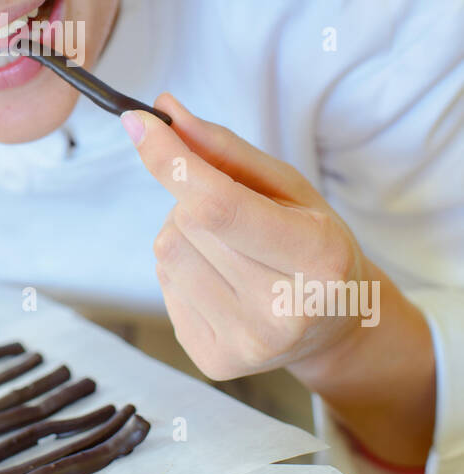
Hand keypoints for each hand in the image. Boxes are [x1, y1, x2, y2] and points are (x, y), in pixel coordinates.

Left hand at [121, 94, 373, 382]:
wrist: (335, 325)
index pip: (218, 204)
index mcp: (319, 258)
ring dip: (184, 234)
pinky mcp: (215, 361)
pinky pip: (164, 285)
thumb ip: (224, 148)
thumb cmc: (313, 241)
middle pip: (186, 224)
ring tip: (230, 248)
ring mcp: (248, 344)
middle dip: (192, 201)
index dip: (170, 159)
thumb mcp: (289, 186)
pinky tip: (221, 280)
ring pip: (167, 251)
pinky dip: (182, 269)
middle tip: (234, 215)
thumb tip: (164, 112)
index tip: (139, 121)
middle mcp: (285, 310)